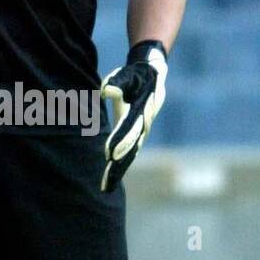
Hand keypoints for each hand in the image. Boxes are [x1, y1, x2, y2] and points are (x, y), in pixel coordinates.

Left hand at [100, 40, 167, 192]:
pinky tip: (113, 175)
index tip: (110, 157)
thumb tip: (106, 91)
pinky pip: (130, 151)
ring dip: (119, 170)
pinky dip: (122, 164)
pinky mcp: (138, 133)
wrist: (153, 74)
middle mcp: (142, 126)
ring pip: (130, 154)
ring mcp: (141, 131)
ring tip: (108, 186)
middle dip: (118, 167)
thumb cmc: (137, 74)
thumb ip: (117, 83)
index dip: (120, 144)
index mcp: (140, 113)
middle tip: (107, 184)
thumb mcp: (128, 75)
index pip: (127, 132)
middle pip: (129, 149)